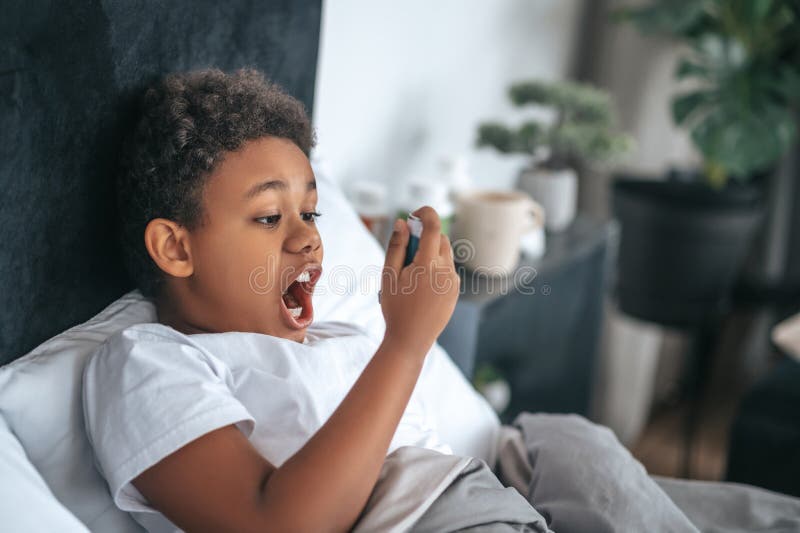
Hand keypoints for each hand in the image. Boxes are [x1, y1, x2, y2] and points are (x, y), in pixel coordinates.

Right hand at [380, 206, 459, 356]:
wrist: (411, 340)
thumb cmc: (395, 307)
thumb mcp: (389, 275)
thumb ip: (396, 246)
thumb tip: (402, 222)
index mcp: (428, 264)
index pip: (433, 226)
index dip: (425, 213)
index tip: (414, 214)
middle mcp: (446, 270)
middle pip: (440, 239)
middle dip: (425, 237)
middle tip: (406, 251)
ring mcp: (453, 281)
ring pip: (445, 254)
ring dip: (430, 253)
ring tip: (411, 274)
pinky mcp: (455, 290)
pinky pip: (447, 269)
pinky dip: (436, 267)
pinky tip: (421, 286)